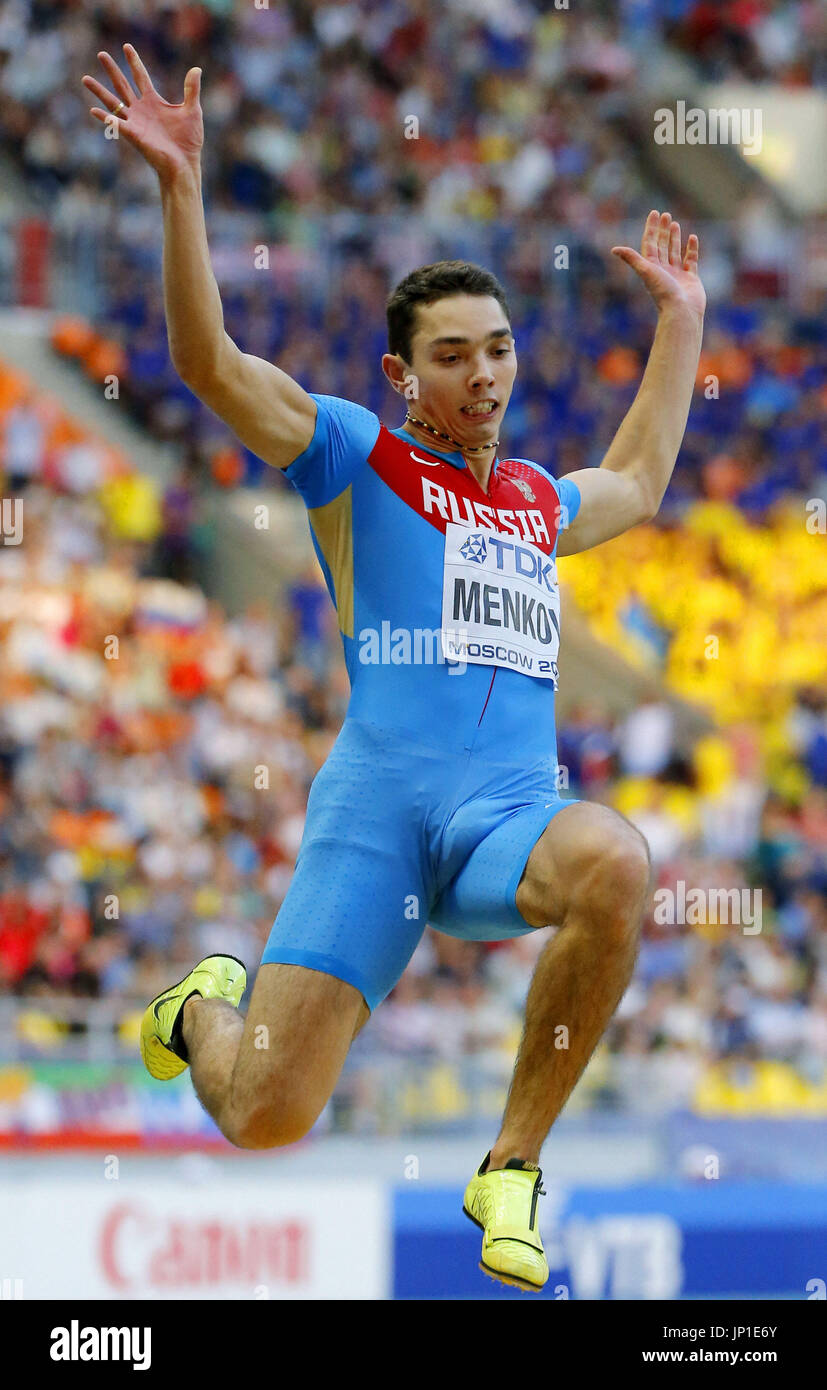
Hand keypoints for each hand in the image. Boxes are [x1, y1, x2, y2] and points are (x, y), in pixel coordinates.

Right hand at [82, 43, 202, 181]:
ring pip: (113, 102)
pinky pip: (117, 125)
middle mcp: (141, 110)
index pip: (141, 76)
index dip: (134, 62)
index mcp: (153, 101)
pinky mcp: (133, 135)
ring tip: (85, 78)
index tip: (126, 46)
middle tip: (101, 54)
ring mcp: (135, 122)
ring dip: (99, 91)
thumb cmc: (188, 141)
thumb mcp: (192, 110)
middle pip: (123, 85)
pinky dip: (106, 118)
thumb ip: (191, 90)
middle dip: (112, 70)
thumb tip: (196, 69)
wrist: (184, 164)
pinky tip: (94, 110)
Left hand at [611, 210, 705, 318]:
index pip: (650, 243)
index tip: (654, 213)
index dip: (651, 228)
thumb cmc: (663, 292)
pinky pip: (691, 260)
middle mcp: (663, 270)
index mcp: (651, 267)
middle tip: (665, 214)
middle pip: (661, 245)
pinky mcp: (690, 278)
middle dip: (662, 230)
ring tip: (675, 223)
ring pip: (674, 252)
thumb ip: (632, 259)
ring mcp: (677, 274)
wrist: (681, 311)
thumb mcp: (646, 272)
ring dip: (674, 238)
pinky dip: (692, 249)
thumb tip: (614, 249)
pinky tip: (693, 238)